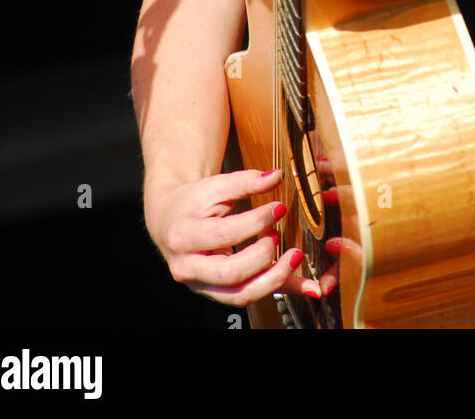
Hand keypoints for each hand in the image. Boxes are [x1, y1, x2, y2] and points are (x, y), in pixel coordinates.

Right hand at [146, 167, 304, 307]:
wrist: (170, 219)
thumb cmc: (192, 201)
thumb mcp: (215, 186)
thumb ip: (245, 181)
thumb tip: (276, 176)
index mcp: (182, 236)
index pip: (224, 233)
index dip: (255, 221)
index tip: (279, 208)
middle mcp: (187, 268)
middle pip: (230, 273)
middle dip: (262, 255)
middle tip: (277, 235)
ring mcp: (200, 285)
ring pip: (240, 296)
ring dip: (274, 279)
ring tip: (294, 257)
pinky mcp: (215, 294)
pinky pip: (248, 297)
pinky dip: (277, 290)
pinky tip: (304, 286)